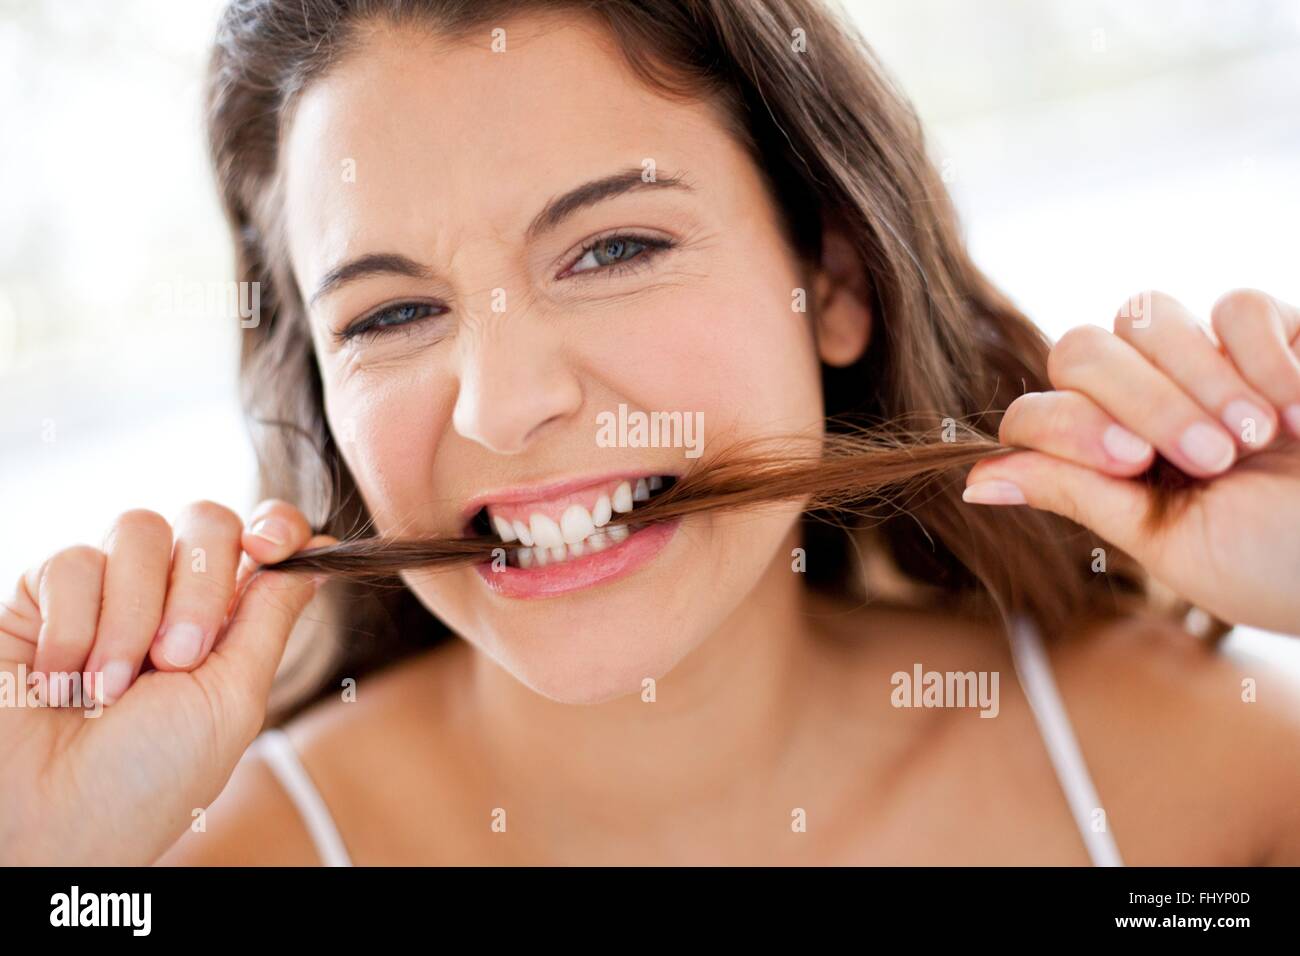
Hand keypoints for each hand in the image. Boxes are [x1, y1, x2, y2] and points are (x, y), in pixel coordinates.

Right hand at [0, 499, 331, 864]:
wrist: (48, 820)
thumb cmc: (145, 780)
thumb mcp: (231, 699)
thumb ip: (270, 617)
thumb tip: (323, 551)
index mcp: (226, 622)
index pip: (264, 536)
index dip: (277, 524)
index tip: (270, 545)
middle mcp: (169, 597)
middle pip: (206, 519)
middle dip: (198, 586)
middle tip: (176, 660)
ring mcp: (106, 591)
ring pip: (139, 530)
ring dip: (131, 617)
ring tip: (108, 691)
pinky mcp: (40, 596)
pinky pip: (71, 561)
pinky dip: (72, 628)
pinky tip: (59, 682)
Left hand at [964, 289, 1299, 635]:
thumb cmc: (1282, 566)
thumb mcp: (1171, 542)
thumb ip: (1078, 495)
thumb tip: (973, 478)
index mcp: (1111, 459)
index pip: (1038, 408)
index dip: (1068, 424)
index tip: (1132, 464)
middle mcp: (1148, 403)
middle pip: (1081, 347)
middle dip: (1138, 399)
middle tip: (1207, 459)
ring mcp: (1209, 365)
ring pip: (1146, 313)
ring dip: (1200, 382)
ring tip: (1257, 442)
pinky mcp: (1277, 336)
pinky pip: (1234, 306)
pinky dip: (1264, 356)